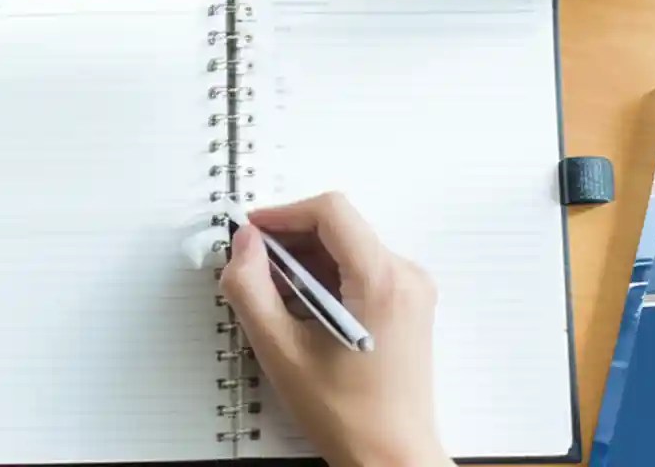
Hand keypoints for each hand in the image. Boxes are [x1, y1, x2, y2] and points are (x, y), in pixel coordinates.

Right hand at [220, 193, 450, 466]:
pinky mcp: (407, 303)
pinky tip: (305, 312)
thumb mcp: (282, 352)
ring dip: (308, 262)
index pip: (331, 212)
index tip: (254, 232)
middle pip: (339, 227)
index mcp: (382, 282)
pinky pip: (361, 268)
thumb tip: (244, 246)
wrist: (391, 457)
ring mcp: (410, 290)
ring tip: (280, 301)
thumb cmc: (350, 418)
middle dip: (292, 242)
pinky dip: (327, 278)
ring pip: (348, 246)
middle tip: (257, 271)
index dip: (284, 214)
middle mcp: (405, 277)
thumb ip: (251, 290)